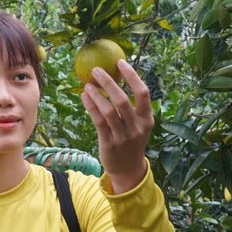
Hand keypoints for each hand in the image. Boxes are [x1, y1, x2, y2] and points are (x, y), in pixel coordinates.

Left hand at [81, 59, 153, 192]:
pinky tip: (84, 96)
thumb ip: (130, 106)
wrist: (128, 169)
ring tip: (87, 84)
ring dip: (96, 95)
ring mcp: (123, 137)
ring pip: (108, 111)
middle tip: (96, 70)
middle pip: (123, 100)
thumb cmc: (131, 141)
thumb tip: (114, 78)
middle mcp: (137, 127)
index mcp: (147, 119)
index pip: (143, 93)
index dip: (132, 76)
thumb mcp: (137, 125)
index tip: (120, 62)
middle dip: (108, 83)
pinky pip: (98, 121)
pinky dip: (91, 106)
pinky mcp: (109, 143)